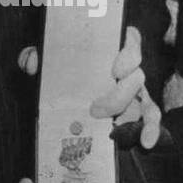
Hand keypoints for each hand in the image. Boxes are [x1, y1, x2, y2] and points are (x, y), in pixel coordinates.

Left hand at [17, 25, 160, 149]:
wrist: (63, 89)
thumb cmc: (61, 67)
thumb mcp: (48, 59)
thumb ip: (37, 55)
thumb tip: (31, 62)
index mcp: (111, 46)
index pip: (130, 40)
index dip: (128, 52)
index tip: (115, 69)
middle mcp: (128, 68)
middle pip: (136, 76)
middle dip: (119, 95)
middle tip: (96, 109)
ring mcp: (136, 91)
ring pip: (146, 100)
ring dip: (134, 115)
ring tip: (119, 127)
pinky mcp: (137, 112)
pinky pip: (150, 119)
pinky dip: (151, 130)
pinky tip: (146, 142)